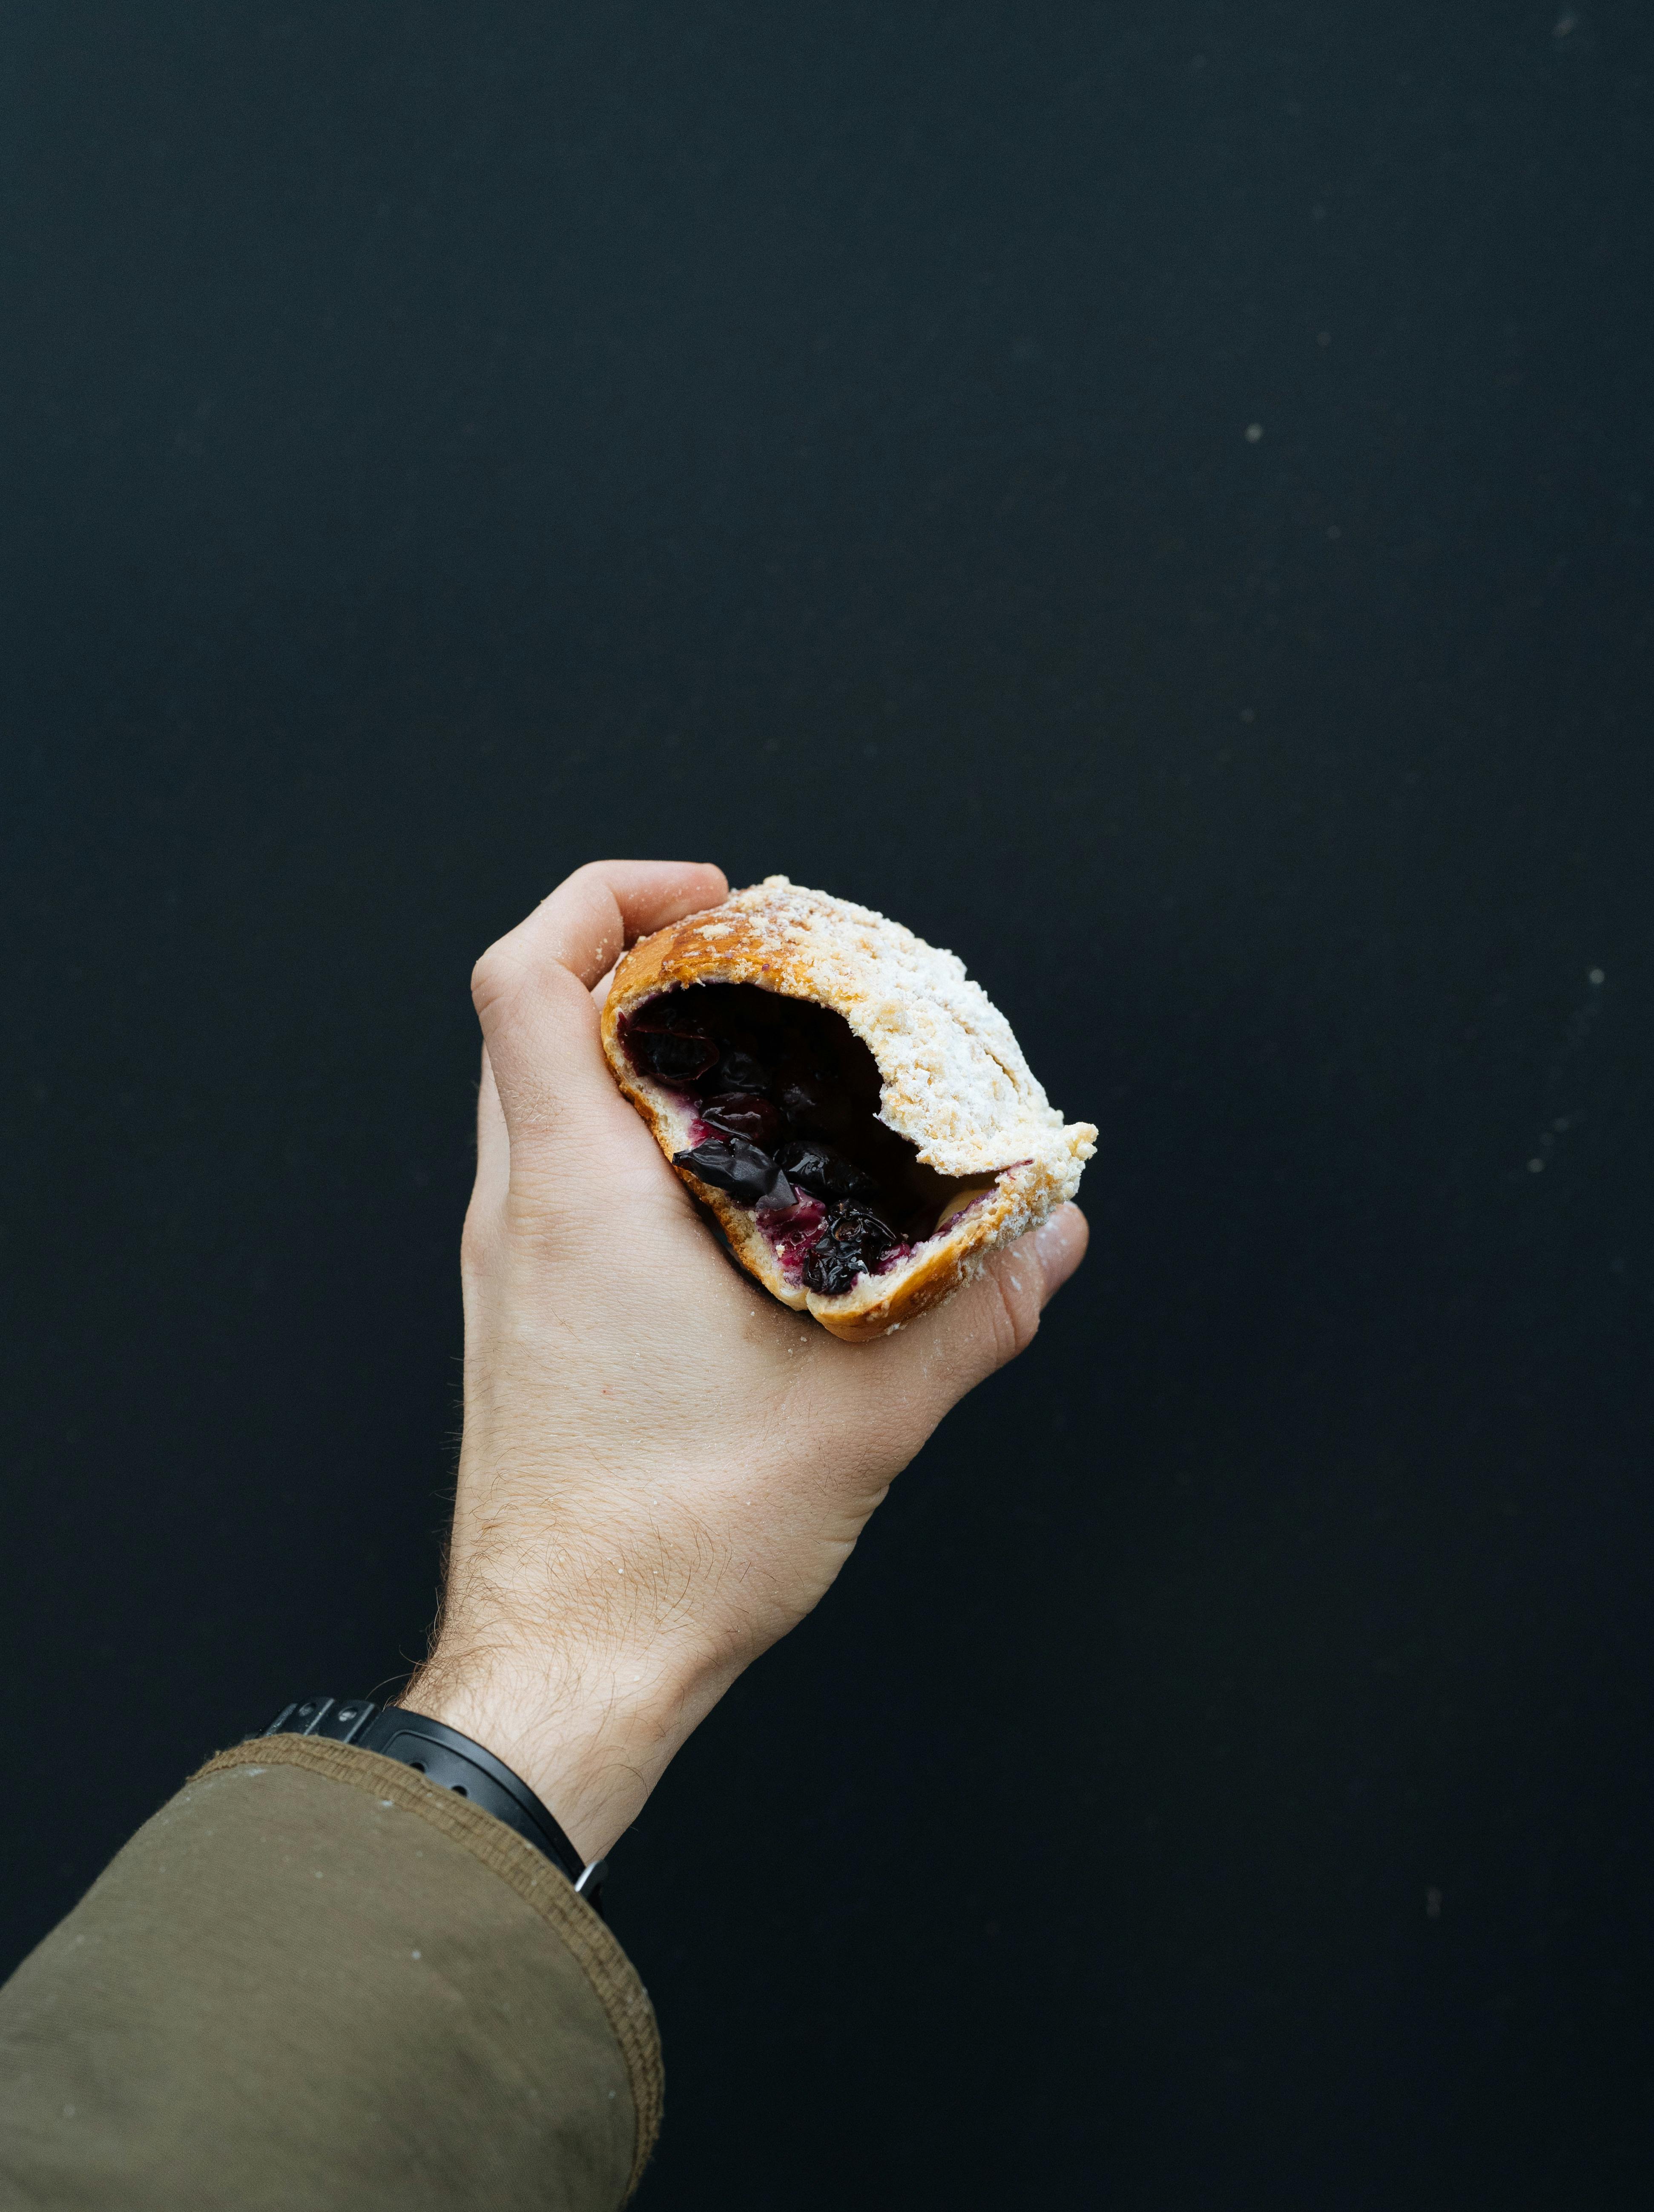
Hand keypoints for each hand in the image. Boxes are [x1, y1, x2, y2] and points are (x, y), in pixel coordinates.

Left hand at [402, 860, 1087, 1860]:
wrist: (565, 1666)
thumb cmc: (675, 1547)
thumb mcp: (864, 1414)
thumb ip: (973, 1311)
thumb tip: (1053, 1235)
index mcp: (576, 1197)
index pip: (524, 975)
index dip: (605, 894)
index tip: (711, 895)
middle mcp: (516, 1213)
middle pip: (529, 1016)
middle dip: (634, 958)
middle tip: (751, 967)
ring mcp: (503, 1268)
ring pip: (533, 1097)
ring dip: (625, 1052)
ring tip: (752, 1070)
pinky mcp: (516, 1319)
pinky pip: (548, 1176)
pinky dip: (621, 1138)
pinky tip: (727, 1193)